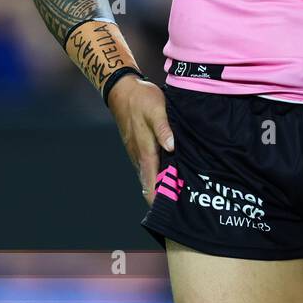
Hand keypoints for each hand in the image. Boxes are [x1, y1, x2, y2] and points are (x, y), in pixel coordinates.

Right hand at [107, 76, 173, 205]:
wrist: (122, 90)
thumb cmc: (142, 99)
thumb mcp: (157, 110)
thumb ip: (164, 129)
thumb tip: (171, 148)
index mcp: (145, 150)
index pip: (151, 183)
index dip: (158, 199)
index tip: (169, 212)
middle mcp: (139, 156)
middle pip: (149, 183)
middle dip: (162, 195)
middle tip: (180, 205)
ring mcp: (136, 152)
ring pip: (149, 175)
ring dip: (160, 184)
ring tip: (178, 193)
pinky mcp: (137, 146)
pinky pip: (148, 165)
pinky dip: (157, 173)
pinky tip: (169, 172)